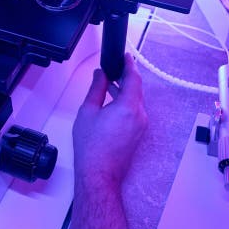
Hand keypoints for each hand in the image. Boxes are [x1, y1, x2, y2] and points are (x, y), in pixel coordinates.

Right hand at [72, 53, 147, 187]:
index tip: (125, 56)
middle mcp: (139, 115)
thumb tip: (100, 74)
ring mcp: (141, 125)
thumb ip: (96, 89)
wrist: (99, 173)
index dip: (129, 64)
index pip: (133, 78)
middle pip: (136, 89)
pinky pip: (135, 111)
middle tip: (113, 67)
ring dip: (124, 90)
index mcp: (128, 107)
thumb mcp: (88, 111)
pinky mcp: (138, 133)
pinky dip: (125, 102)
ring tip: (109, 83)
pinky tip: (112, 101)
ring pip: (135, 100)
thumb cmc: (92, 146)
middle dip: (125, 76)